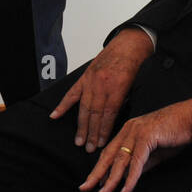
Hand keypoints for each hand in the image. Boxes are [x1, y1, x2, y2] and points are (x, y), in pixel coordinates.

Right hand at [49, 27, 152, 151]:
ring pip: (84, 107)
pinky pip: (72, 93)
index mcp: (118, 86)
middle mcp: (102, 84)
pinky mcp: (85, 76)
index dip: (103, 130)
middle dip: (91, 133)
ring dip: (81, 125)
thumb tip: (116, 120)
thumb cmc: (136, 63)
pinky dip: (63, 105)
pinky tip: (55, 115)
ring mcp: (91, 80)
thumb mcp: (136, 84)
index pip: (109, 114)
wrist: (130, 43)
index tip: (100, 144)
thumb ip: (124, 102)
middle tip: (88, 148)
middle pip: (94, 113)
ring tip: (79, 140)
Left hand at [79, 99, 191, 191]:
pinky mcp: (147, 136)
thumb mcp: (154, 152)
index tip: (92, 182)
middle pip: (109, 155)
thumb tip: (128, 178)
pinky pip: (136, 161)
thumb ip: (141, 163)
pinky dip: (131, 177)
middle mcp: (129, 130)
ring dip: (111, 179)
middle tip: (85, 188)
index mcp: (128, 131)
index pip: (109, 152)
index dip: (99, 168)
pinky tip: (125, 188)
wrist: (191, 118)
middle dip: (96, 174)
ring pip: (120, 160)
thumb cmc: (174, 132)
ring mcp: (137, 132)